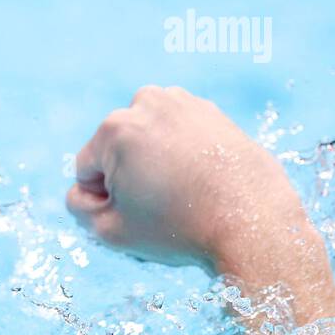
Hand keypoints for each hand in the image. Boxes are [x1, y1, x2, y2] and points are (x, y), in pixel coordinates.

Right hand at [66, 85, 334, 325]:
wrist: (253, 222)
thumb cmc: (180, 227)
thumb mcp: (111, 231)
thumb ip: (81, 209)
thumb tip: (84, 192)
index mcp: (114, 129)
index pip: (86, 170)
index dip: (101, 199)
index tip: (133, 214)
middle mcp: (145, 104)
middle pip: (115, 150)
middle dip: (127, 175)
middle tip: (159, 204)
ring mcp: (181, 103)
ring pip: (146, 139)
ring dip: (152, 161)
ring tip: (181, 191)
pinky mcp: (210, 111)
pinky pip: (177, 134)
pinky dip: (180, 153)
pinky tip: (198, 179)